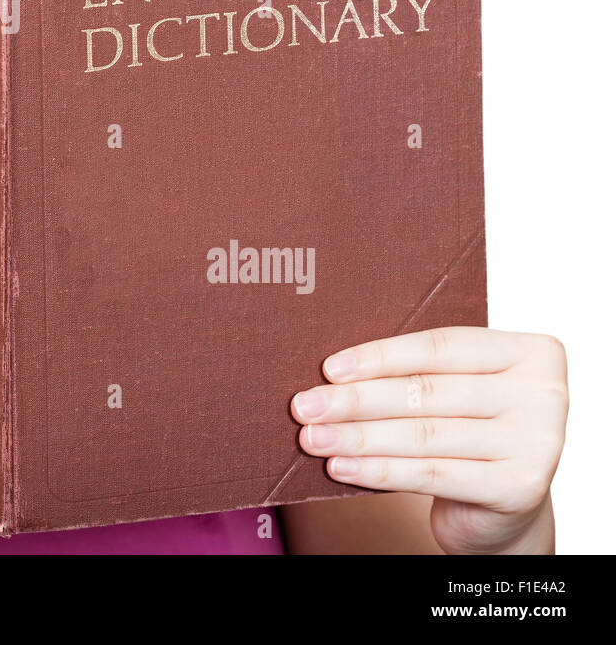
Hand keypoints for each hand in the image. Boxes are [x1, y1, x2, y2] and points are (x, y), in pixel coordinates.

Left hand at [291, 327, 566, 553]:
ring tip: (313, 437)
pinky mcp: (521, 488)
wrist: (505, 502)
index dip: (379, 357)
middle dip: (356, 401)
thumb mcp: (453, 389)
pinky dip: (379, 470)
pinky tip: (341, 466)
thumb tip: (330, 371)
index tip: (329, 369)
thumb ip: (414, 371)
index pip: (440, 347)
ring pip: (424, 435)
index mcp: (530, 352)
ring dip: (357, 437)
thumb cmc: (469, 427)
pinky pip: (433, 474)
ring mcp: (539, 443)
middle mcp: (544, 395)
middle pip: (426, 392)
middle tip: (305, 406)